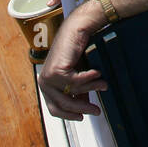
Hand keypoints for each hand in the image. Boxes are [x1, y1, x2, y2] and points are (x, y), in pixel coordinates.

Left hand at [37, 5, 107, 119]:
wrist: (76, 29)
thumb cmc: (75, 50)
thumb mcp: (75, 76)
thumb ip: (77, 91)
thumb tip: (84, 108)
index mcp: (46, 85)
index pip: (55, 108)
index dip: (69, 115)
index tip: (82, 117)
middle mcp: (44, 82)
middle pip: (64, 104)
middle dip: (83, 108)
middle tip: (96, 111)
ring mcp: (48, 77)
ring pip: (73, 93)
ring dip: (91, 88)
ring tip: (103, 85)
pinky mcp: (57, 71)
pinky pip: (77, 82)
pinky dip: (89, 79)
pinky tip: (98, 73)